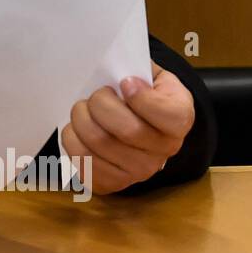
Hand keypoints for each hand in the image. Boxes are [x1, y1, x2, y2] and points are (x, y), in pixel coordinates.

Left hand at [60, 60, 194, 194]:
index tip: (124, 82)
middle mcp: (164, 150)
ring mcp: (139, 171)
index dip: (139, 96)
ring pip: (99, 144)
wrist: (139, 123)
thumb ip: (140, 69)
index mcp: (180, 119)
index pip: (165, 114)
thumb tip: (119, 72)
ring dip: (80, 119)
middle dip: (100, 104)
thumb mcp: (151, 75)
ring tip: (82, 110)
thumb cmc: (142, 94)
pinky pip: (83, 163)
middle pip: (127, 130)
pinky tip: (77, 129)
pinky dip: (72, 140)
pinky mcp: (113, 183)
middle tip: (95, 95)